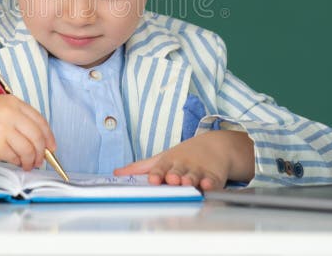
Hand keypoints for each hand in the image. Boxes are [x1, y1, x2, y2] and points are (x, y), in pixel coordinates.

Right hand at [0, 95, 56, 170]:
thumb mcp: (2, 109)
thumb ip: (21, 119)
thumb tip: (43, 141)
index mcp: (13, 102)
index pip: (39, 120)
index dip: (49, 136)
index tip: (51, 147)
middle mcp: (9, 113)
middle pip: (36, 135)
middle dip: (42, 151)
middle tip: (41, 159)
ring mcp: (3, 129)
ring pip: (28, 149)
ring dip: (31, 160)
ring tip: (29, 164)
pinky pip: (15, 157)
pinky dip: (19, 162)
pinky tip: (17, 163)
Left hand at [113, 130, 254, 190]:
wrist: (215, 146)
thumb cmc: (183, 156)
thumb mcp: (161, 159)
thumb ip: (140, 168)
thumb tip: (116, 173)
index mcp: (169, 163)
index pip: (160, 168)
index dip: (157, 173)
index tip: (153, 179)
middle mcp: (183, 167)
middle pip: (177, 172)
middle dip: (174, 176)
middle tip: (171, 180)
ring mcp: (199, 171)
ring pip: (194, 176)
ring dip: (190, 179)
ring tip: (186, 182)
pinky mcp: (214, 176)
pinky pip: (212, 181)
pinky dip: (211, 184)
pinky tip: (208, 185)